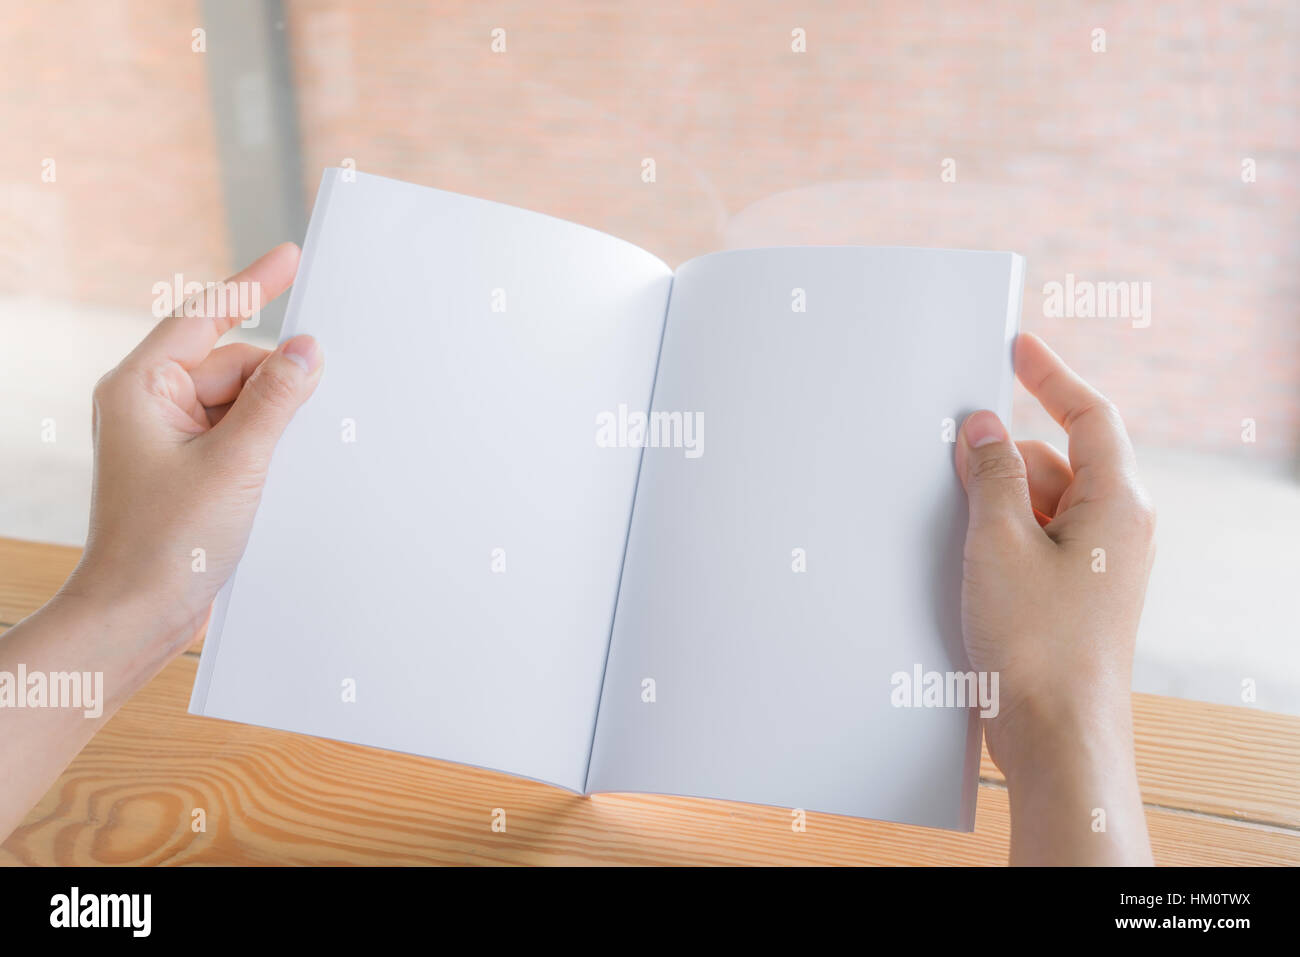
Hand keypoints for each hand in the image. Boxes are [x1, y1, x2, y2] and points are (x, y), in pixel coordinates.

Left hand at [65, 242, 322, 672]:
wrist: (136, 617)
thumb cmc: (165, 544)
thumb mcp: (233, 463)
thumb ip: (275, 400)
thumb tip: (307, 349)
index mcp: (141, 388)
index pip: (203, 316)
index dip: (251, 283)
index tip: (291, 257)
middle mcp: (150, 405)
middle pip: (232, 363)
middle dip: (276, 379)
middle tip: (321, 393)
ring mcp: (169, 439)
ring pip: (241, 402)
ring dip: (274, 418)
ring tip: (286, 456)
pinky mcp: (189, 470)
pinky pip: (239, 434)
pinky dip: (266, 442)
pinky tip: (285, 467)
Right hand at [955, 332, 1155, 864]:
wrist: (1058, 736)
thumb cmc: (1036, 642)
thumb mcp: (998, 541)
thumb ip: (992, 474)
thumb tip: (983, 427)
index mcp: (1116, 503)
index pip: (1090, 414)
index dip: (1050, 375)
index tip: (1015, 346)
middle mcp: (1117, 529)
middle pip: (1058, 460)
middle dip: (1004, 454)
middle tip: (948, 451)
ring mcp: (1098, 565)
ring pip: (1042, 504)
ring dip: (997, 501)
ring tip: (950, 519)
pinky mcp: (1075, 596)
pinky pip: (1037, 543)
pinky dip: (1001, 536)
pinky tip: (963, 557)